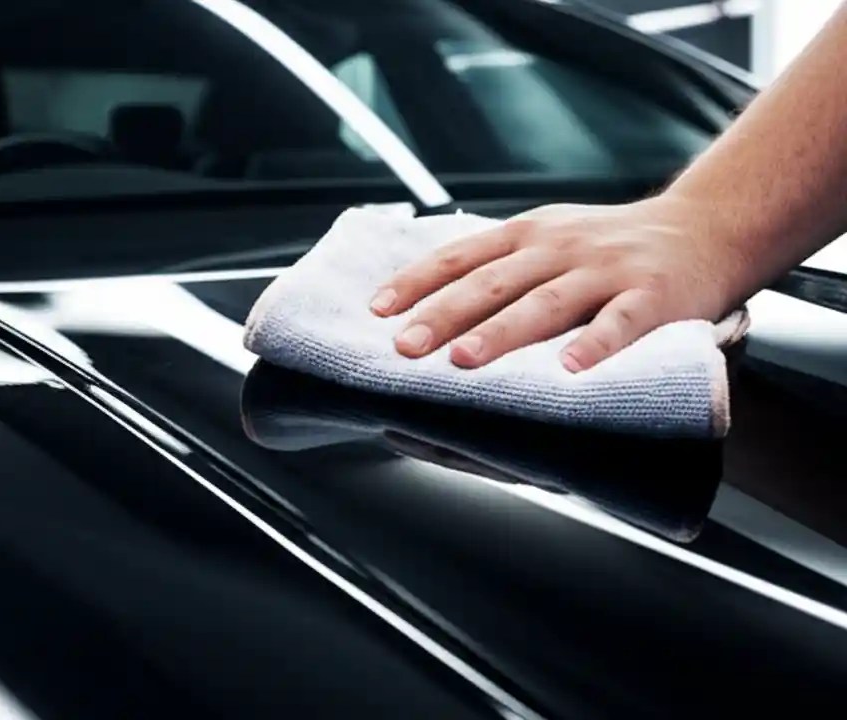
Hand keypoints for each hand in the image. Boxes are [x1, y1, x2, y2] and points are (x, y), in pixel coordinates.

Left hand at [369, 196, 748, 371]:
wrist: (707, 227)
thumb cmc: (610, 247)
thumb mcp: (549, 238)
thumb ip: (500, 265)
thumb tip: (427, 305)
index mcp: (528, 234)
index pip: (460, 256)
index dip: (416, 281)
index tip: (376, 310)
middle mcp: (560, 248)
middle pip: (492, 283)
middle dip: (443, 314)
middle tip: (404, 346)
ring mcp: (606, 271)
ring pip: (546, 303)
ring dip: (501, 332)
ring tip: (463, 359)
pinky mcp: (654, 296)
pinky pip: (621, 323)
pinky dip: (595, 345)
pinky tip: (569, 369)